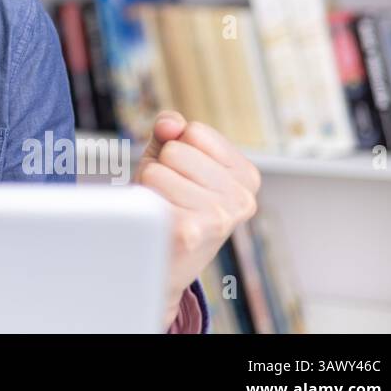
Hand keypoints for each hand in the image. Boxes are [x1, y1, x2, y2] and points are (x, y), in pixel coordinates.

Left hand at [134, 111, 260, 328]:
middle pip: (176, 149)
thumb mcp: (172, 159)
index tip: (183, 177)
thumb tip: (170, 125)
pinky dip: (142, 203)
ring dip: (150, 187)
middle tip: (170, 198)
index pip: (195, 130)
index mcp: (247, 176)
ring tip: (162, 211)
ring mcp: (219, 217)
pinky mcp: (189, 232)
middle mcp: (242, 198)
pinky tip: (156, 224)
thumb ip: (171, 129)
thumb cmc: (167, 203)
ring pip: (158, 169)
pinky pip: (149, 190)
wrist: (160, 264)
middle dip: (162, 168)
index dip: (176, 149)